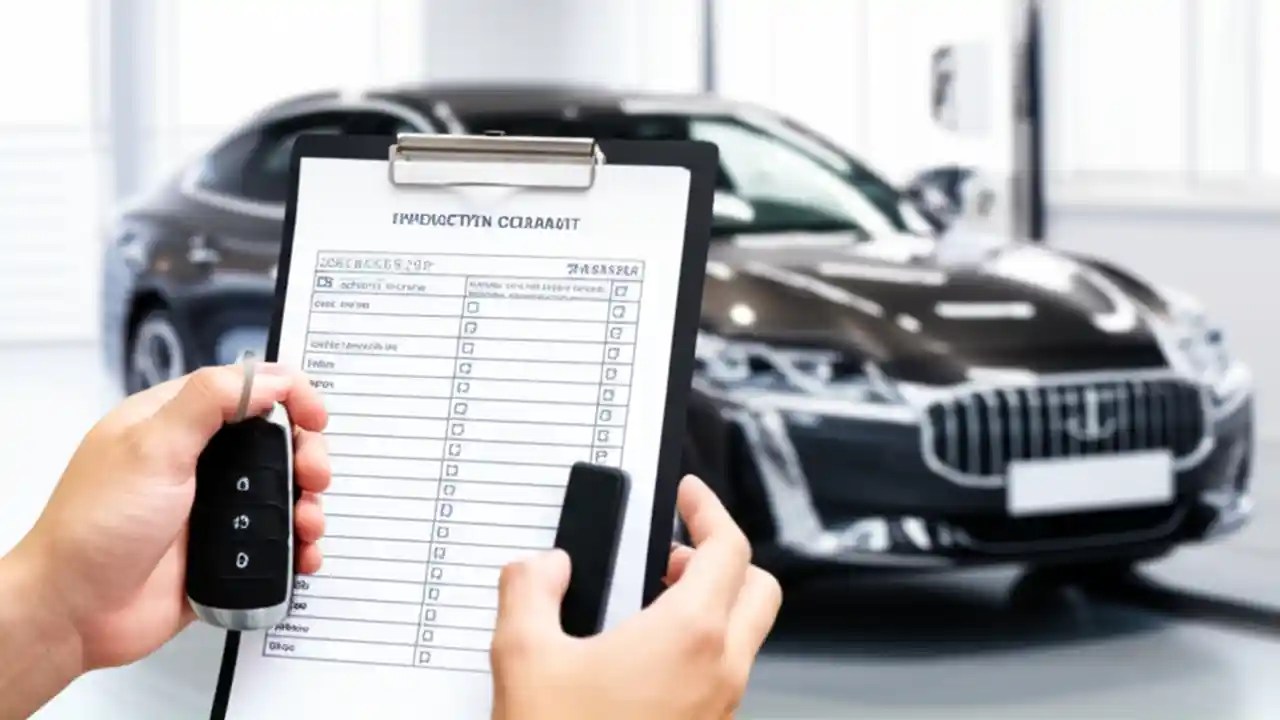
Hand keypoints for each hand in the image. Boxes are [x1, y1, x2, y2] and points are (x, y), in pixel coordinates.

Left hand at [8, 363, 329, 670]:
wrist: (77, 611)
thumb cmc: (95, 527)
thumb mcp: (151, 446)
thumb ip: (209, 400)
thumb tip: (267, 377)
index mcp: (176, 422)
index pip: (247, 387)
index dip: (290, 394)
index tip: (314, 416)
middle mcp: (198, 460)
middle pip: (278, 440)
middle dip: (308, 454)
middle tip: (314, 475)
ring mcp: (214, 507)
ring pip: (285, 492)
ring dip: (309, 503)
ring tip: (307, 522)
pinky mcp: (225, 550)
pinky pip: (277, 542)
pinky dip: (299, 547)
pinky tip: (302, 553)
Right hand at [490, 475, 781, 719]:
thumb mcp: (522, 657)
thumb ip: (530, 590)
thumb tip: (544, 567)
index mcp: (690, 637)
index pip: (729, 548)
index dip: (710, 509)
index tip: (688, 495)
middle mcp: (720, 672)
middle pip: (757, 589)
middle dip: (721, 558)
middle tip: (669, 555)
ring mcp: (720, 711)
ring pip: (742, 636)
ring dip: (708, 607)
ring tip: (643, 610)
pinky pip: (721, 676)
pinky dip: (696, 651)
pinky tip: (635, 665)